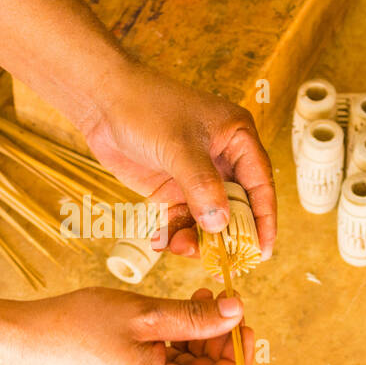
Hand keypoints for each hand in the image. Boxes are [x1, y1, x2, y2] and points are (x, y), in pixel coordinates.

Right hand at [30, 286, 255, 364]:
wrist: (30, 340)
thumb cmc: (80, 326)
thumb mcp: (145, 314)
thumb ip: (195, 317)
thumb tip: (236, 312)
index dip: (239, 355)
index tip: (241, 320)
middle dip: (219, 341)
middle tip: (218, 299)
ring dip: (200, 339)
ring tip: (197, 299)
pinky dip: (178, 346)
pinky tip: (174, 316)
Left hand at [80, 61, 276, 259]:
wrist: (101, 102)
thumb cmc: (146, 108)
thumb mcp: (179, 147)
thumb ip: (202, 186)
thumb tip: (220, 225)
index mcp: (237, 138)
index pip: (259, 184)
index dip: (264, 219)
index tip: (261, 251)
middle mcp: (221, 158)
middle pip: (235, 206)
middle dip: (227, 235)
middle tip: (219, 262)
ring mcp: (195, 175)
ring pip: (208, 218)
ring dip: (197, 237)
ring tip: (180, 248)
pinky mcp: (171, 187)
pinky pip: (182, 218)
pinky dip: (176, 232)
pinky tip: (164, 242)